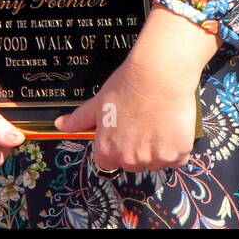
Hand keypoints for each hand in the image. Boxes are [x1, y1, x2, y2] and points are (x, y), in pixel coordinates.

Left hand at [54, 7, 214, 172]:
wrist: (158, 74)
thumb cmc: (127, 85)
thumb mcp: (98, 102)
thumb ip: (79, 119)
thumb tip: (60, 125)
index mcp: (107, 151)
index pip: (109, 162)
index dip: (117, 146)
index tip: (125, 132)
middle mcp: (129, 160)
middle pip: (134, 163)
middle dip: (138, 148)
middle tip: (142, 123)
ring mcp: (154, 159)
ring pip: (156, 161)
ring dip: (158, 148)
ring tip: (158, 121)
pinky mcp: (176, 153)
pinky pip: (177, 158)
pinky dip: (177, 146)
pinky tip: (172, 125)